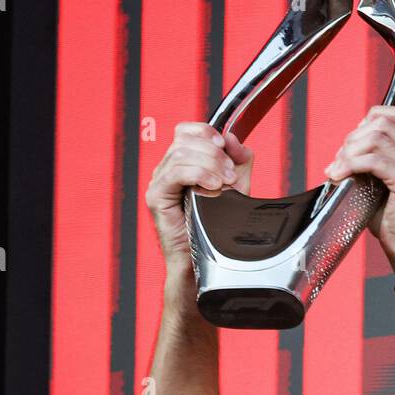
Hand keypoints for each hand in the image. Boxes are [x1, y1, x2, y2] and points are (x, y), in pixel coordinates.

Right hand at [145, 122, 253, 271]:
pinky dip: (198, 174)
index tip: (226, 146)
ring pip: (181, 153)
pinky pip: (175, 172)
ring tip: (225, 183)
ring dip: (209, 164)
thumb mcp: (236, 187)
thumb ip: (238, 160)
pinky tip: (213, 187)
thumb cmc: (218, 229)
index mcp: (183, 164)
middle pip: (185, 139)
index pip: (186, 131)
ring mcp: (159, 182)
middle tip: (231, 174)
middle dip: (214, 152)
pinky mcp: (156, 197)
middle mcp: (168, 170)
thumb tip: (233, 139)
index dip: (206, 132)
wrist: (207, 263)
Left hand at [324, 105, 394, 284]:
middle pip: (382, 123)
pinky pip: (374, 160)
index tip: (351, 142)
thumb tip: (343, 155)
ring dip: (349, 151)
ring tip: (338, 169)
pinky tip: (340, 175)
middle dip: (353, 138)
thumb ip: (370, 165)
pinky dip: (351, 164)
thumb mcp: (382, 186)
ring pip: (376, 138)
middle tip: (339, 159)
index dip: (367, 121)